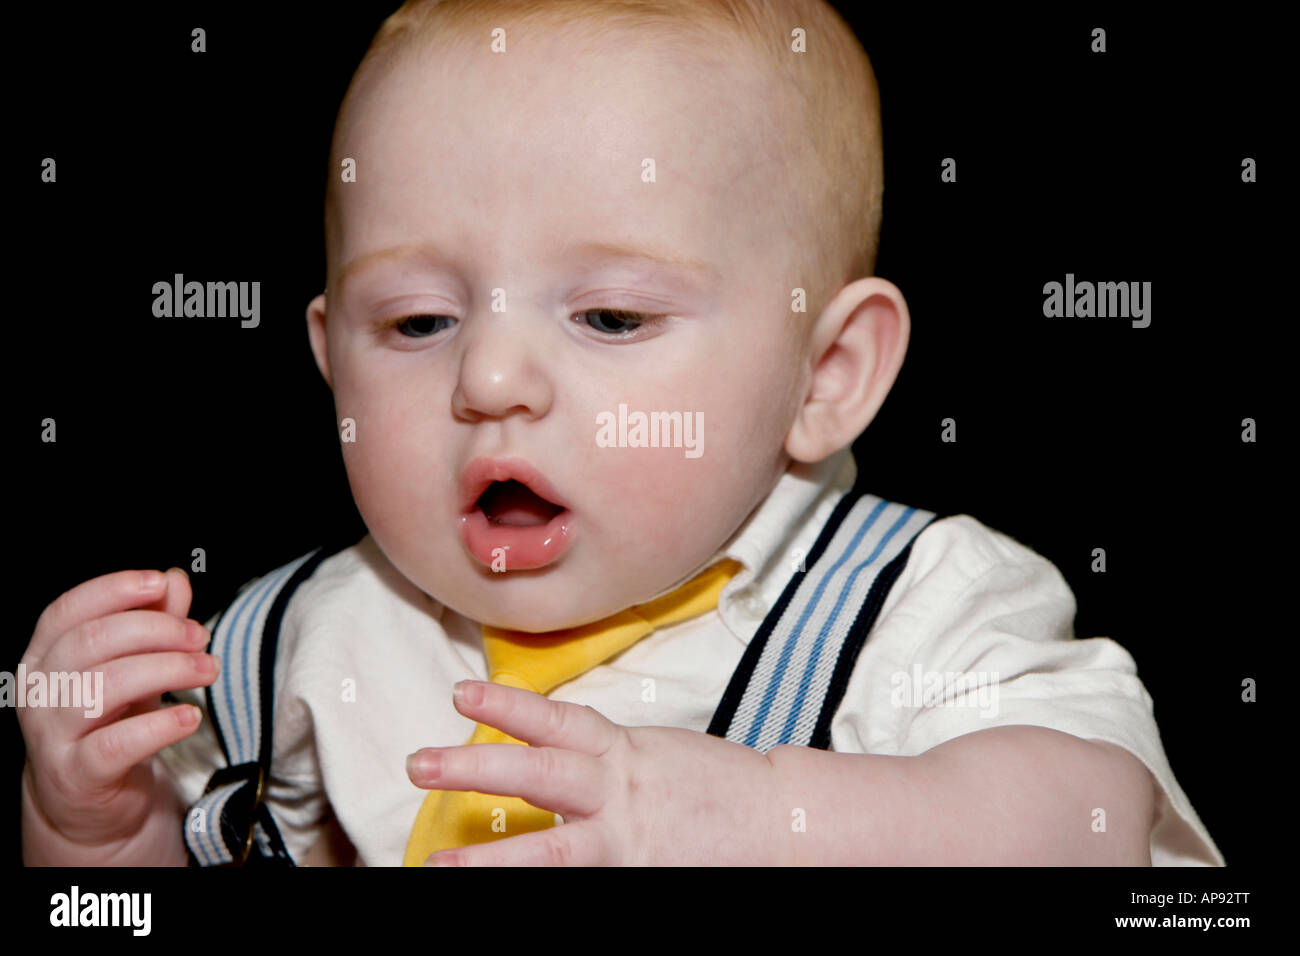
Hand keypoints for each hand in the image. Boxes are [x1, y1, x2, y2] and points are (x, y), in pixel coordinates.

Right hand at [19, 567, 218, 852]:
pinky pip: (116, 744)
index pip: (67, 611)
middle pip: (93, 642)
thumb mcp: (134, 665)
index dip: (113, 590)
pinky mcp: (76, 775)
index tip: (161, 582)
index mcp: (45, 656)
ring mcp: (52, 736)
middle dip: (157, 630)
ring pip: (106, 687)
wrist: (91, 801)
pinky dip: (160, 725)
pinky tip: (190, 716)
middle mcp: (40, 692)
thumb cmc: (112, 721)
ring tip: (208, 670)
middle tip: (201, 636)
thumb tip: (176, 578)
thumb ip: (155, 621)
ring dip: (168, 670)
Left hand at [406, 680, 793, 865]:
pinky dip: (540, 889)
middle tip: (418, 763)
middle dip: (475, 767)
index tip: (461, 692)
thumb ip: (606, 760)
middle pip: (537, 775)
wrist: (784, 824)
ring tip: (438, 863)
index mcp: (627, 755)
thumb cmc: (720, 789)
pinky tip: (499, 897)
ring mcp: (627, 846)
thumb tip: (551, 758)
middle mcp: (621, 796)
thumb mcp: (658, 757)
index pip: (558, 722)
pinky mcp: (637, 879)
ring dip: (490, 859)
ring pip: (549, 851)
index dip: (509, 705)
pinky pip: (579, 885)